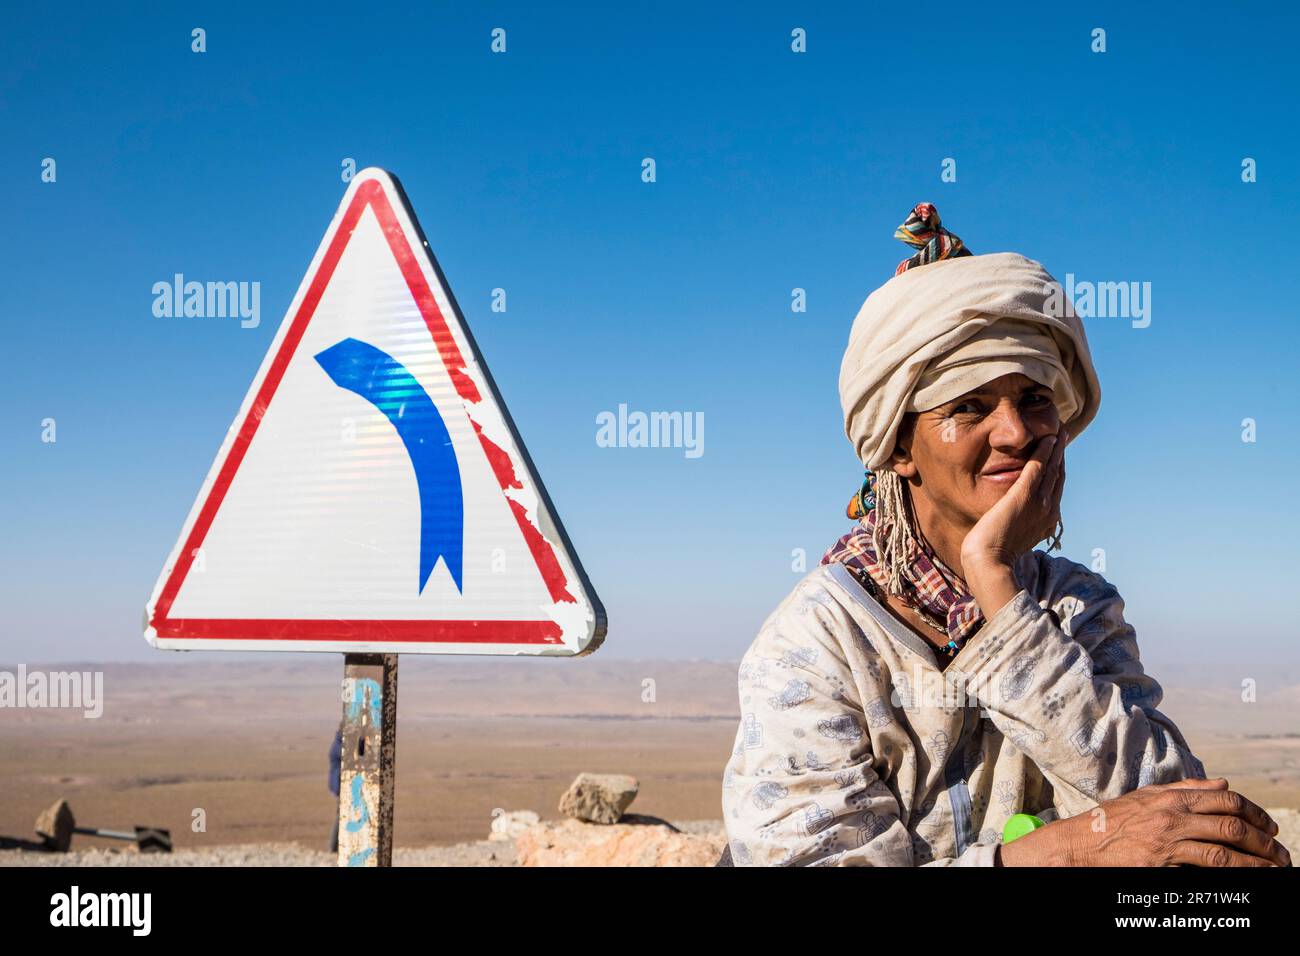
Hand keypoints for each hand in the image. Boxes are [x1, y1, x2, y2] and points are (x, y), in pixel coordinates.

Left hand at [961, 431, 1065, 571]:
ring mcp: (1039, 503)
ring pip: (1052, 469)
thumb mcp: (1012, 538)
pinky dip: (1045, 452)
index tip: (1057, 455)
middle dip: (1061, 455)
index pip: (1054, 489)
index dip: (1057, 469)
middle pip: (1058, 476)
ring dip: (1056, 448)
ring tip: (1059, 432)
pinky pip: (1038, 468)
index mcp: (1046, 521)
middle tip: (1063, 436)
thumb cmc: (992, 554)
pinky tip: (1047, 439)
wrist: (989, 562)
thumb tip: (1011, 519)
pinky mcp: (1025, 496)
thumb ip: (1017, 525)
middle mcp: (1048, 511)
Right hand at [998, 778, 1290, 866]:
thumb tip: (1224, 784)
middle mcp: (1171, 816)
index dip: (1255, 813)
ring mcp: (1165, 842)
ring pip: (1223, 853)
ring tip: (1272, 870)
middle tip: (1280, 854)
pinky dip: (1227, 877)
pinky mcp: (1159, 865)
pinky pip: (1202, 872)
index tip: (1270, 828)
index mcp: (1171, 797)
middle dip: (1263, 842)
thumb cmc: (1114, 821)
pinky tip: (1241, 879)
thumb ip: (1187, 789)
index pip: (1225, 799)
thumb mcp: (1148, 796)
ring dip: (1255, 863)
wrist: (1081, 844)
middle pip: (1231, 826)